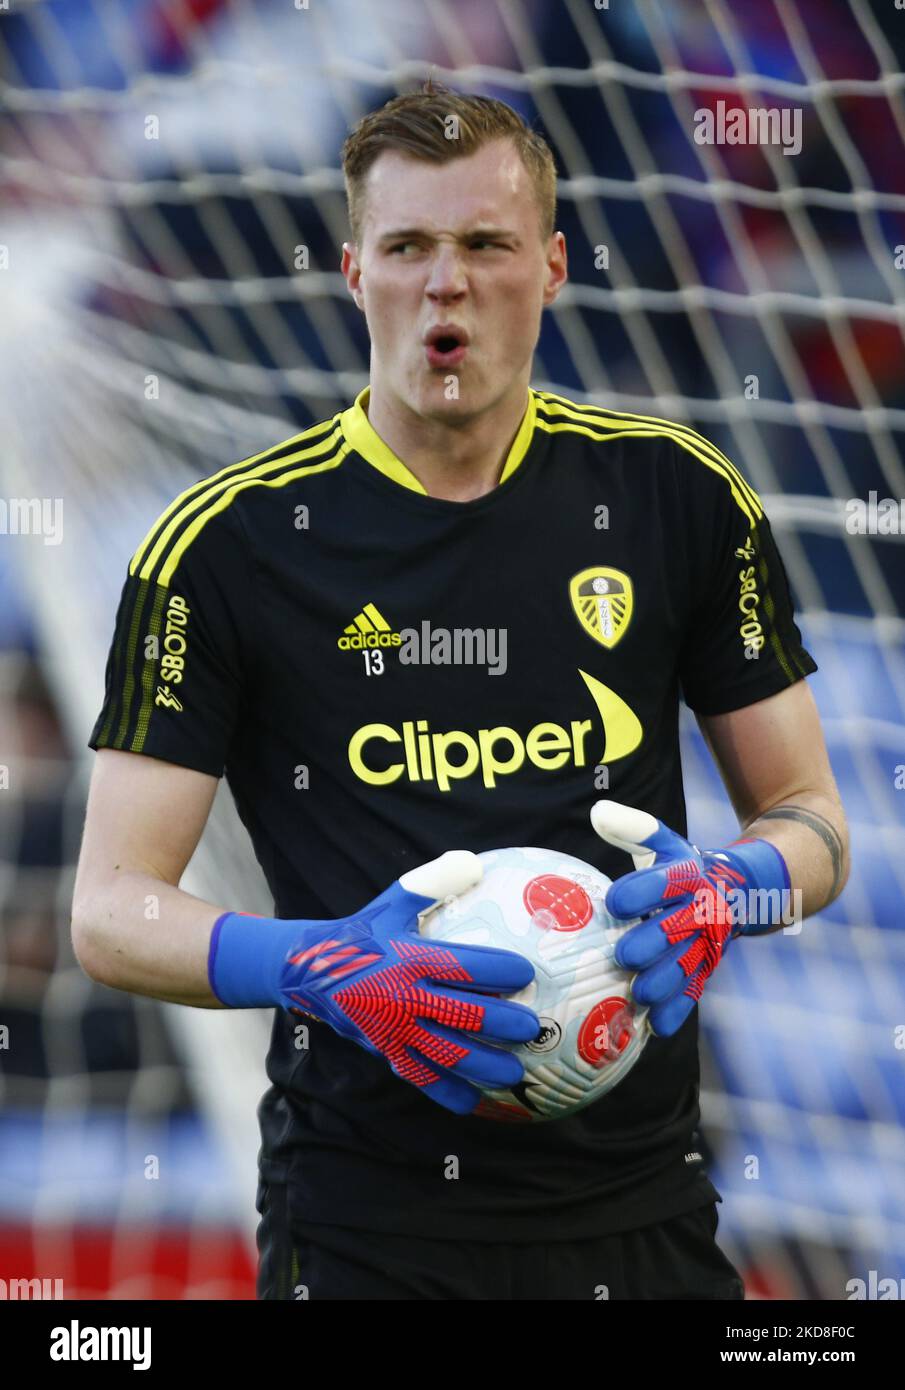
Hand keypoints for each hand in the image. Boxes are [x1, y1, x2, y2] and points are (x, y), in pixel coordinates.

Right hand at [209, 851, 539, 1113]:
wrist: (310, 970)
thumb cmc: (364, 930)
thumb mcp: (393, 901)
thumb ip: (432, 881)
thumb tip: (475, 862)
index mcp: (410, 958)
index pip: (466, 966)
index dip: (501, 970)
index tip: (528, 972)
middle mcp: (405, 997)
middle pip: (465, 1016)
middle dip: (504, 1025)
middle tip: (534, 1029)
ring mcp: (395, 1030)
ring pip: (448, 1055)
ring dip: (484, 1067)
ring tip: (515, 1074)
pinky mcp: (385, 1051)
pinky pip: (420, 1077)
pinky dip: (446, 1093)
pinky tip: (472, 1103)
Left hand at [590, 800, 789, 1035]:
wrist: (744, 892)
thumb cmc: (684, 866)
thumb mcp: (665, 842)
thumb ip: (632, 827)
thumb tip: (597, 812)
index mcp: (686, 876)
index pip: (663, 882)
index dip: (640, 892)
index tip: (614, 903)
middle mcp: (700, 910)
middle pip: (675, 928)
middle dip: (650, 943)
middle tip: (624, 955)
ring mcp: (706, 942)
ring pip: (687, 965)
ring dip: (664, 982)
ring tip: (639, 995)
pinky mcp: (707, 967)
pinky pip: (695, 989)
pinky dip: (678, 1009)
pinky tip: (656, 1027)